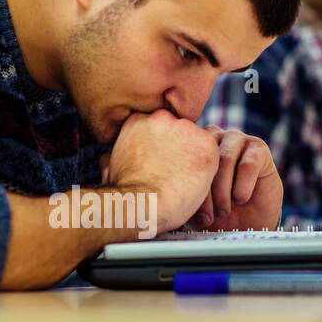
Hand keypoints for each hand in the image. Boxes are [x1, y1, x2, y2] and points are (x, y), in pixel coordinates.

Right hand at [105, 110, 218, 231]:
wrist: (139, 204)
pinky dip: (208, 171)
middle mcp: (162, 117)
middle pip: (179, 130)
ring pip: (197, 141)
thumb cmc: (122, 193)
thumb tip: (108, 159)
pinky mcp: (205, 145)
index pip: (158, 127)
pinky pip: (213, 155)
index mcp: (138, 120)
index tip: (159, 163)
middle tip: (174, 173)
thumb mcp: (110, 168)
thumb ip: (115, 156)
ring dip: (194, 159)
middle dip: (179, 150)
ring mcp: (185, 129)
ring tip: (184, 183)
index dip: (161, 147)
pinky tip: (196, 186)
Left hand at [188, 124, 282, 231]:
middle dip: (205, 190)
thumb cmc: (214, 212)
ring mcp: (236, 139)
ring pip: (225, 159)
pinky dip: (242, 186)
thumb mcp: (191, 205)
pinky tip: (241, 199)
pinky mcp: (258, 148)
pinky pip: (248, 164)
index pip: (183, 156)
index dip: (185, 185)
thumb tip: (161, 192)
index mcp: (191, 145)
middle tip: (208, 216)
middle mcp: (213, 137)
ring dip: (223, 190)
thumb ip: (178, 192)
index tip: (188, 210)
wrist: (247, 223)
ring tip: (223, 210)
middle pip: (204, 157)